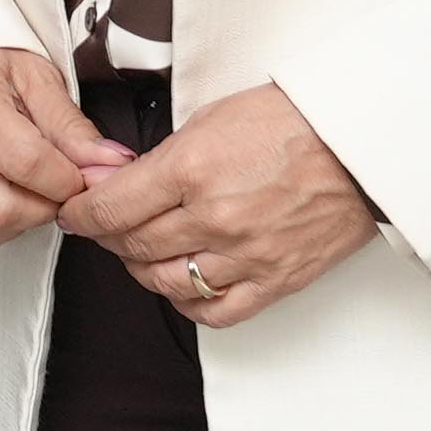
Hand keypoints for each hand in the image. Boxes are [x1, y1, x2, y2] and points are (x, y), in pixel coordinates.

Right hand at [0, 48, 132, 257]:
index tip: (77, 176)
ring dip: (15, 226)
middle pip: (1, 207)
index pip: (27, 162)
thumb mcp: (33, 79)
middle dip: (42, 208)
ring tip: (22, 194)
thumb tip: (110, 166)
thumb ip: (71, 127)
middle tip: (51, 187)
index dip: (66, 181)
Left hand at [60, 82, 376, 324]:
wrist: (357, 144)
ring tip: (141, 251)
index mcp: (192, 170)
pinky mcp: (276, 280)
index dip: (81, 214)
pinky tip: (183, 285)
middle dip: (110, 237)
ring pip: (167, 282)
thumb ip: (162, 159)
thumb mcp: (209, 120)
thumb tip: (116, 180)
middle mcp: (215, 218)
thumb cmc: (291, 121)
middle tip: (105, 226)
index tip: (73, 212)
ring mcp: (246, 255)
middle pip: (134, 246)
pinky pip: (217, 311)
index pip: (111, 208)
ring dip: (143, 269)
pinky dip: (190, 302)